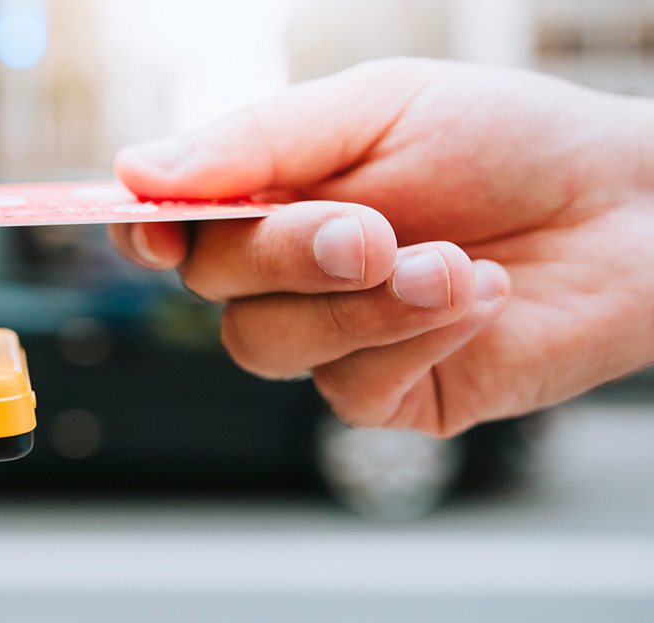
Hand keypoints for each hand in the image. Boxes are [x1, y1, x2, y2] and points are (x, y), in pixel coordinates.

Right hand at [109, 58, 653, 435]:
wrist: (630, 206)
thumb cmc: (508, 140)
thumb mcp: (377, 108)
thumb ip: (258, 143)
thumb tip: (136, 170)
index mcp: (272, 195)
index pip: (172, 225)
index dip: (147, 231)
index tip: (158, 230)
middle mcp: (289, 271)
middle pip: (214, 286)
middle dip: (287, 256)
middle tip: (372, 230)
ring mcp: (334, 338)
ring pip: (265, 346)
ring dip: (358, 304)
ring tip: (450, 263)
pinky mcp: (391, 395)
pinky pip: (347, 390)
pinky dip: (412, 339)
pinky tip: (478, 296)